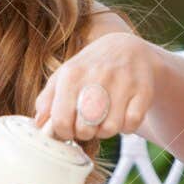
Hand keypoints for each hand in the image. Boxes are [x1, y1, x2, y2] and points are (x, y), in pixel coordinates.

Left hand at [34, 33, 157, 142]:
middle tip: (88, 123)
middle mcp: (97, 76)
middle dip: (85, 133)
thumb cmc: (90, 69)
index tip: (68, 129)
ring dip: (106, 130)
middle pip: (85, 129)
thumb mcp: (64, 76)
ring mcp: (123, 82)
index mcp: (72, 74)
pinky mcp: (143, 90)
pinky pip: (132, 125)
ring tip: (105, 118)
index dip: (63, 133)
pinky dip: (127, 127)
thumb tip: (39, 124)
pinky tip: (123, 114)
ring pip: (110, 129)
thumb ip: (47, 99)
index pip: (61, 120)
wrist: (128, 50)